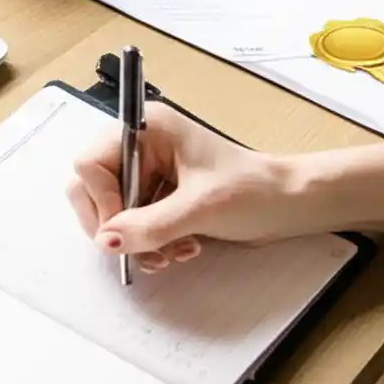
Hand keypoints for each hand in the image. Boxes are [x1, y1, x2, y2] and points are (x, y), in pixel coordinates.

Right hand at [68, 102, 297, 273]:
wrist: (291, 205)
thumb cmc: (253, 191)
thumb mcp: (199, 208)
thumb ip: (149, 225)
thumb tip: (106, 242)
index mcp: (145, 129)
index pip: (91, 163)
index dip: (100, 200)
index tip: (122, 232)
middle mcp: (139, 145)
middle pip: (93, 187)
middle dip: (116, 225)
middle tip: (140, 250)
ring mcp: (147, 170)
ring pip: (112, 210)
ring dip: (137, 239)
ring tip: (171, 254)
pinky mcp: (157, 194)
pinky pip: (132, 222)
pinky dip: (150, 242)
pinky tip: (180, 249)